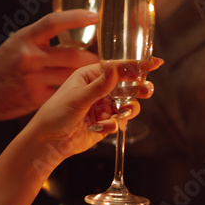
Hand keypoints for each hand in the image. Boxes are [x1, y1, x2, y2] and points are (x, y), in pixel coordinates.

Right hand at [0, 10, 100, 120]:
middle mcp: (29, 56)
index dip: (75, 17)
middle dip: (93, 59)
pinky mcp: (34, 97)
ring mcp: (32, 77)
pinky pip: (62, 93)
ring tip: (100, 77)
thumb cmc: (0, 66)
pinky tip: (84, 93)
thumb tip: (71, 32)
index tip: (95, 16)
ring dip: (88, 78)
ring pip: (71, 76)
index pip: (53, 22)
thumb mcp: (16, 44)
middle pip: (72, 54)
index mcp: (25, 38)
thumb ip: (41, 40)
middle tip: (107, 60)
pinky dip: (75, 93)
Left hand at [26, 59, 160, 161]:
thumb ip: (100, 85)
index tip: (155, 62)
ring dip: (128, 109)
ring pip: (128, 104)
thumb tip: (115, 68)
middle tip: (147, 91)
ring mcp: (104, 106)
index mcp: (90, 76)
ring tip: (122, 113)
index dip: (137, 65)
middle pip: (128, 85)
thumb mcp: (78, 98)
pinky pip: (120, 121)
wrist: (49, 142)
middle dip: (139, 89)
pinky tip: (101, 127)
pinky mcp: (106, 123)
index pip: (118, 67)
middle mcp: (99, 89)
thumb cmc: (55, 115)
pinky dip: (114, 125)